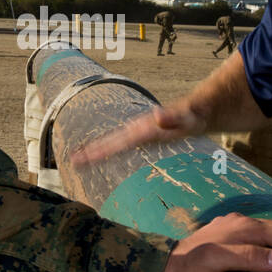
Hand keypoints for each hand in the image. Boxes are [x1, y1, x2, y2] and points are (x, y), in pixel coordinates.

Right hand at [69, 100, 204, 165]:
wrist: (197, 110)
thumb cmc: (193, 117)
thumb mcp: (186, 119)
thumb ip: (172, 118)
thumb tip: (156, 114)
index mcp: (143, 129)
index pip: (119, 142)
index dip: (102, 150)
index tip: (85, 158)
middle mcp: (137, 129)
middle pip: (112, 141)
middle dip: (93, 151)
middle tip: (74, 160)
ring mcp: (138, 131)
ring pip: (113, 141)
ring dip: (95, 150)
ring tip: (78, 158)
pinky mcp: (141, 135)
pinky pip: (120, 142)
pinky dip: (106, 147)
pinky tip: (97, 153)